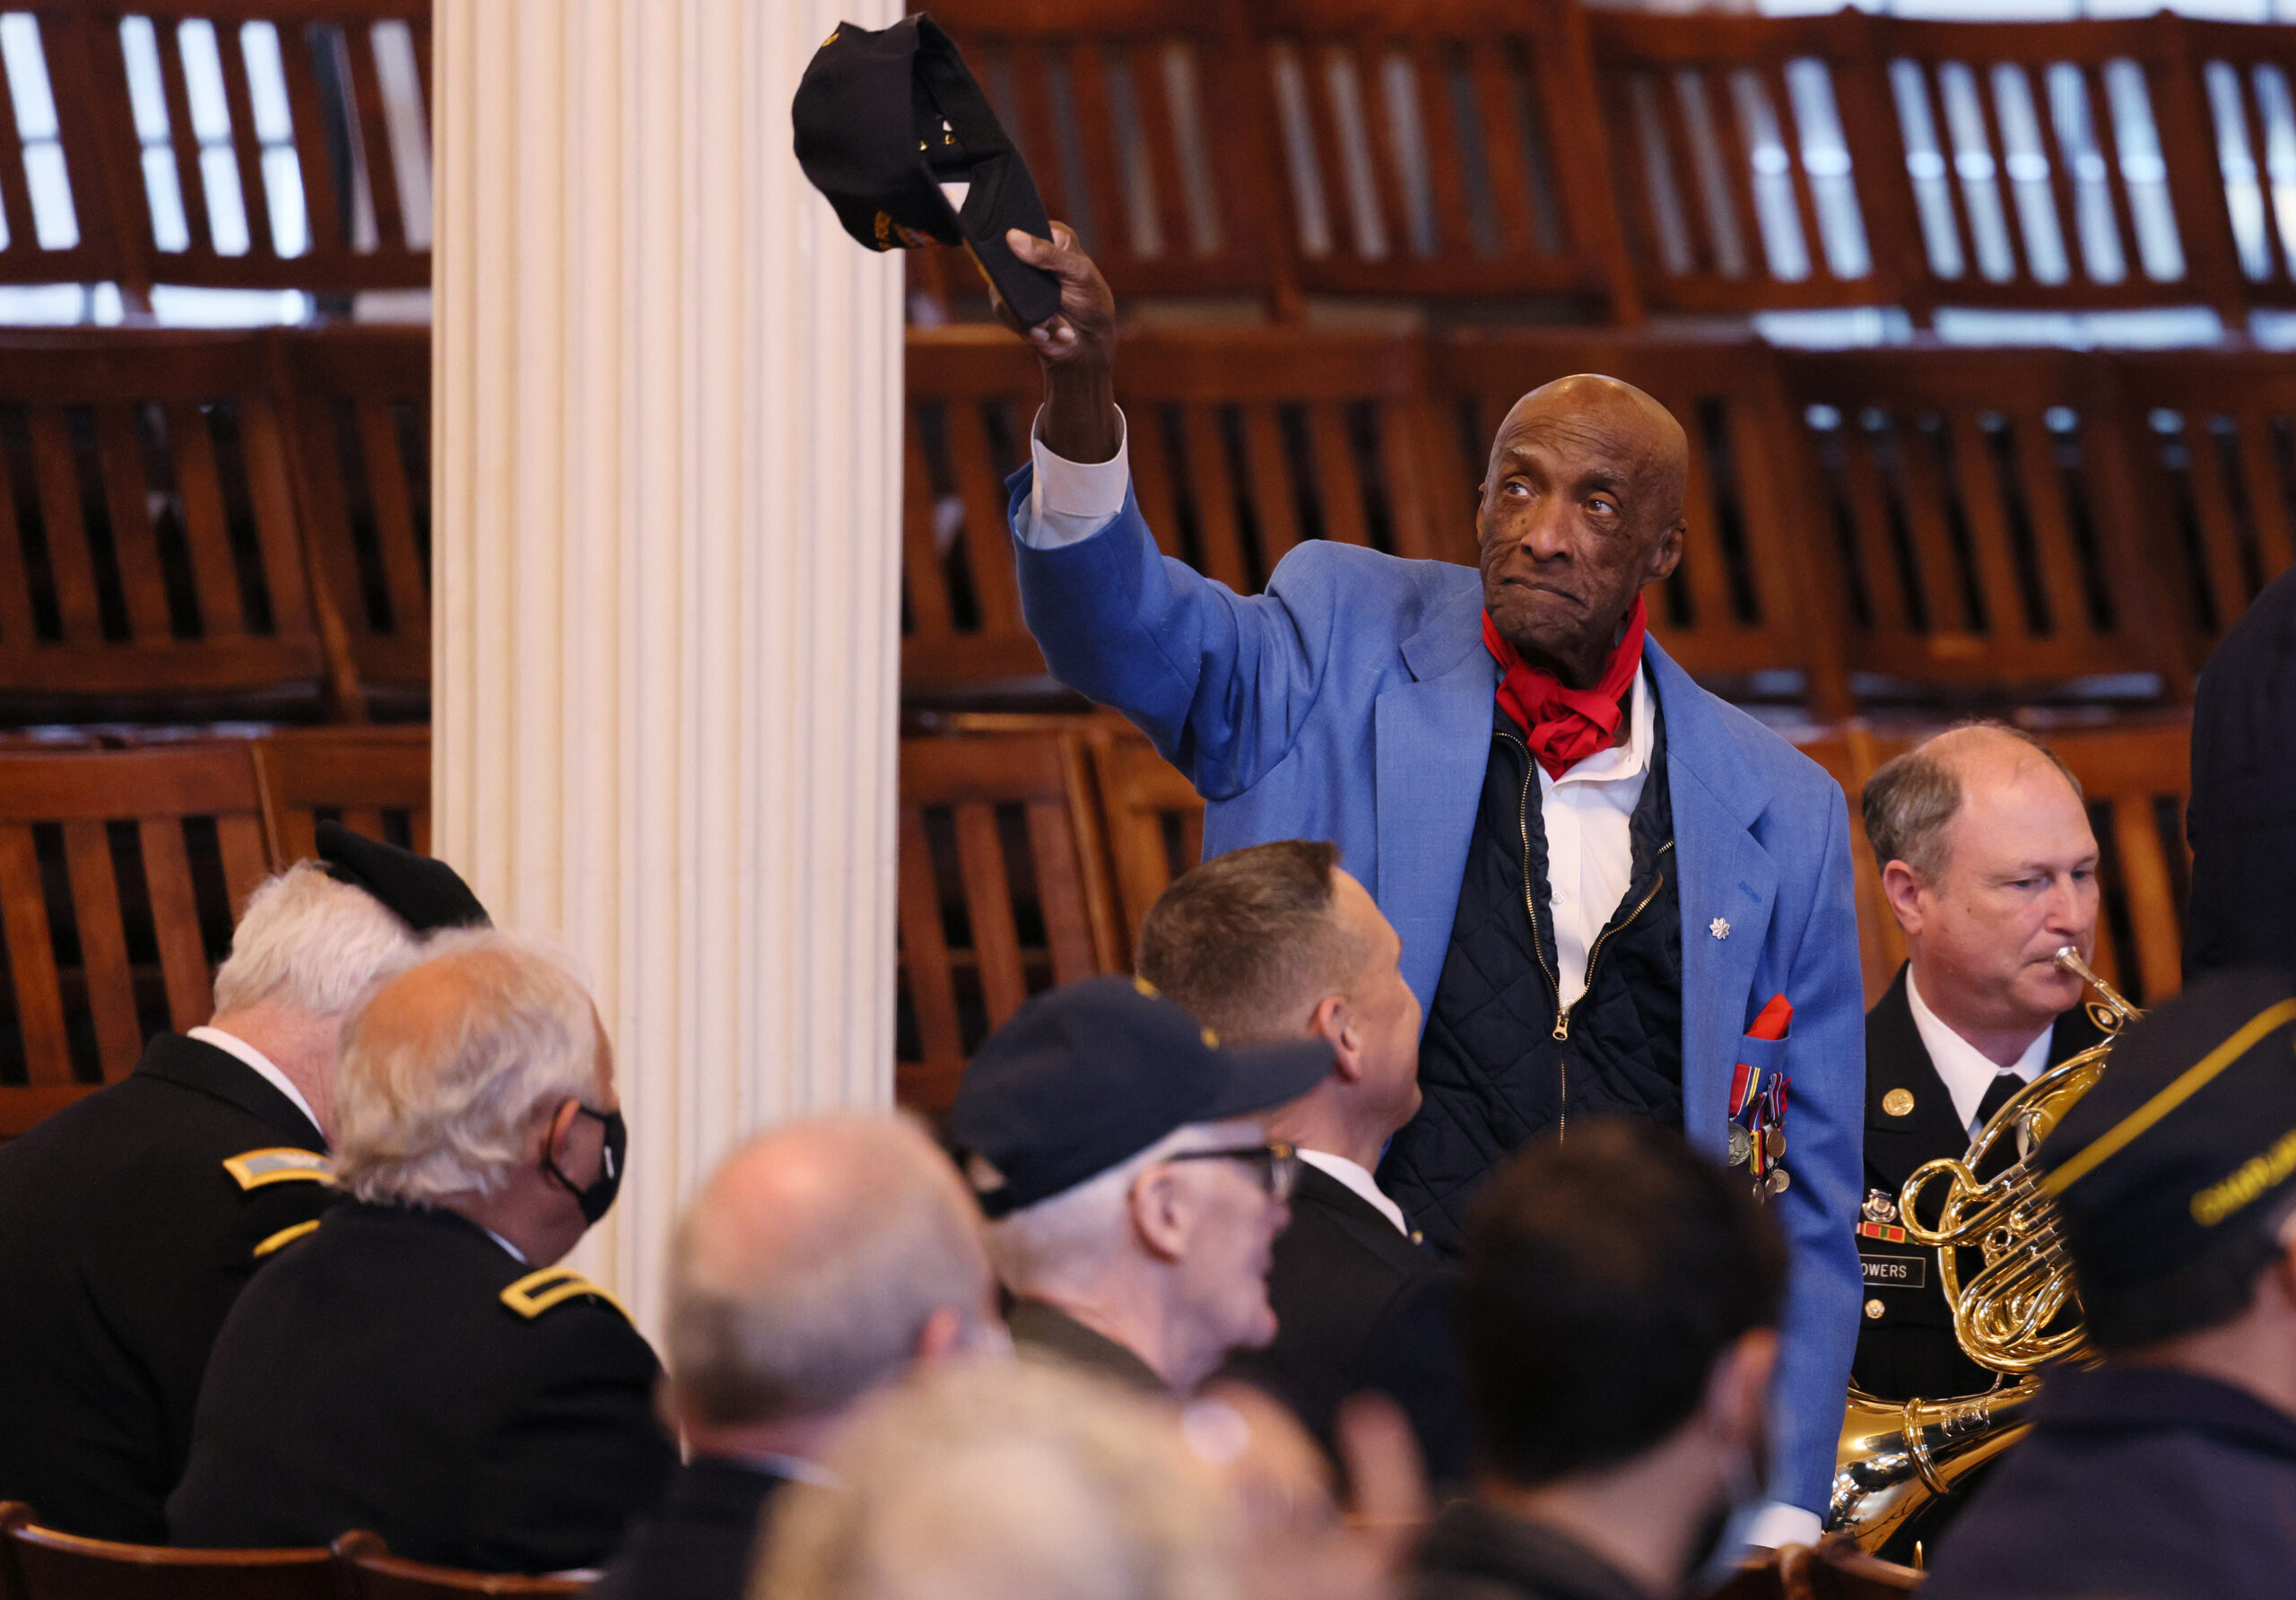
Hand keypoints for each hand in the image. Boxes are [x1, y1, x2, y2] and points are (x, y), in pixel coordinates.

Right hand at [992, 222, 1115, 371]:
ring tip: (1052, 322)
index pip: (1021, 224)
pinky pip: (1005, 312)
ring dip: (1031, 312)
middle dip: (1020, 286)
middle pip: (1001, 257)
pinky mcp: (1010, 306)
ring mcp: (1017, 283)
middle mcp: (1029, 257)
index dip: (1014, 238)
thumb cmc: (1091, 302)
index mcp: (1050, 237)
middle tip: (1043, 305)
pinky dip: (1029, 326)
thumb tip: (1013, 237)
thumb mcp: (1079, 273)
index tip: (1022, 258)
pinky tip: (1046, 332)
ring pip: (1000, 290)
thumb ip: (1049, 255)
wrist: (1088, 345)